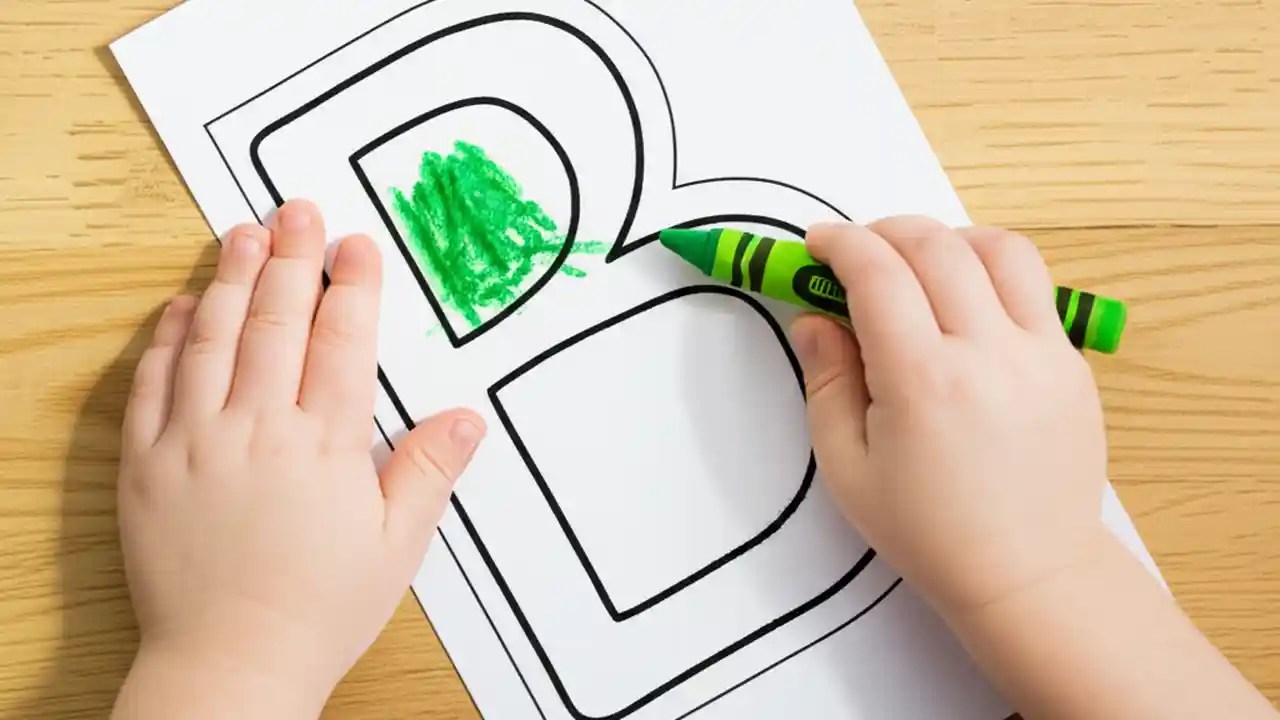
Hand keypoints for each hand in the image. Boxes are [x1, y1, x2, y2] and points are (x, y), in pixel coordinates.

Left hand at [113, 200, 485, 717]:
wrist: (229, 665)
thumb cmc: (319, 608)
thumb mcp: (396, 545)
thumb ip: (428, 471)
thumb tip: (468, 417)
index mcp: (324, 446)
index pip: (343, 343)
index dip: (353, 286)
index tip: (358, 245)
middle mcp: (257, 430)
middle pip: (278, 323)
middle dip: (294, 259)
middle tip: (299, 209)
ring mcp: (195, 442)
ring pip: (213, 339)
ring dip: (232, 279)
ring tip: (245, 233)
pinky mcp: (147, 464)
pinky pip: (152, 384)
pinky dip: (168, 338)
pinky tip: (182, 305)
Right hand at [790, 218, 1107, 612]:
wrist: (1028, 573)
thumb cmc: (928, 531)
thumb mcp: (847, 468)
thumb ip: (826, 382)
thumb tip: (814, 319)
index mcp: (923, 382)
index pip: (878, 273)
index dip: (840, 244)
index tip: (817, 245)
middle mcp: (988, 354)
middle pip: (936, 246)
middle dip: (885, 231)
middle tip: (858, 251)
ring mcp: (1041, 354)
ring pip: (999, 248)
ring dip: (949, 239)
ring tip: (918, 264)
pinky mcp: (1071, 363)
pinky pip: (1035, 287)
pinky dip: (992, 273)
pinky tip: (966, 303)